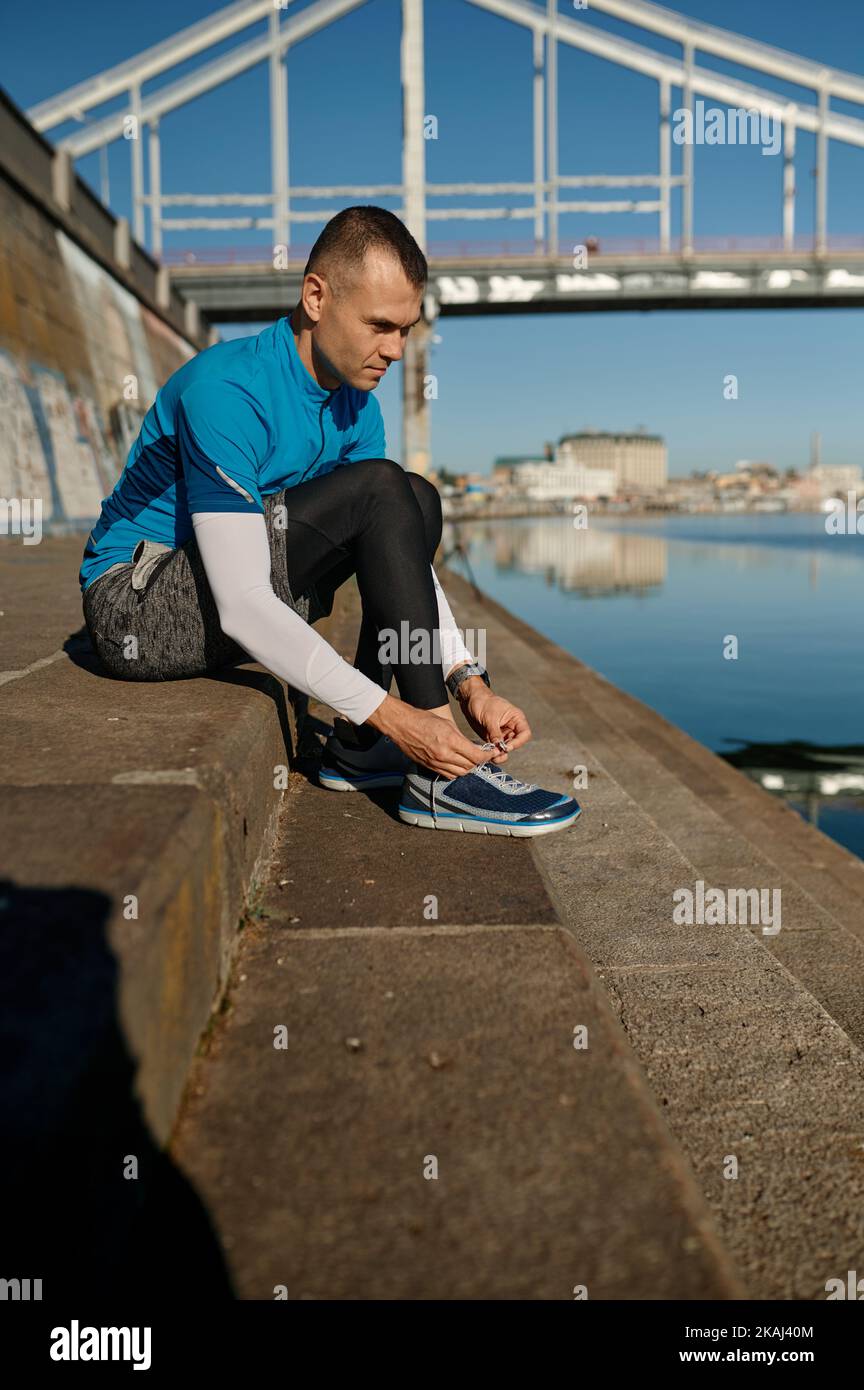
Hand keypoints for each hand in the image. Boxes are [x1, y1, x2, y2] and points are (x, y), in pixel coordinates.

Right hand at [365, 695, 491, 778]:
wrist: (402, 725)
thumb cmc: (423, 720)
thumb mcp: (447, 724)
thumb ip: (461, 738)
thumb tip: (472, 747)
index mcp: (451, 741)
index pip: (476, 756)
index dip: (487, 756)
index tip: (491, 753)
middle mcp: (444, 755)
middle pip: (470, 766)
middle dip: (479, 762)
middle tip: (482, 756)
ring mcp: (436, 763)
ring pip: (460, 773)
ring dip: (468, 768)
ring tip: (471, 760)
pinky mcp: (429, 767)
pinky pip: (448, 775)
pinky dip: (456, 772)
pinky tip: (457, 764)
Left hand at [459, 686, 531, 762]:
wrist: (471, 699)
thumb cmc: (483, 702)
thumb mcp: (490, 717)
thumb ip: (495, 733)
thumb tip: (499, 747)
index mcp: (516, 718)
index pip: (525, 734)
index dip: (518, 742)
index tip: (506, 747)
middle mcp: (512, 727)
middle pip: (515, 743)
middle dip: (507, 750)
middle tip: (497, 754)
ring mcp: (502, 733)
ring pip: (505, 748)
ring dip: (500, 754)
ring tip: (492, 757)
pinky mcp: (493, 738)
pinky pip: (496, 748)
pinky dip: (493, 753)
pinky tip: (487, 754)